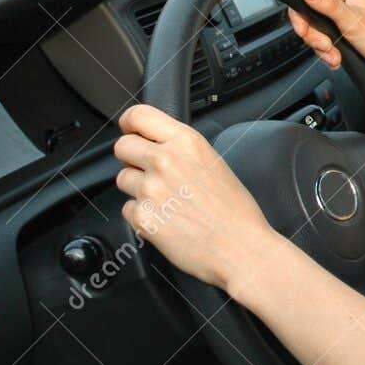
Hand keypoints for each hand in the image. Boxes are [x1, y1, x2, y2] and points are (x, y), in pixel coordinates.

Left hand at [112, 103, 280, 291]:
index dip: (130, 124)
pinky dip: (142, 216)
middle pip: (123, 146)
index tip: (131, 131)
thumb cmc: (236, 213)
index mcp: (187, 142)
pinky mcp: (142, 217)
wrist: (242, 248)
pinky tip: (166, 220)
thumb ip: (182, 150)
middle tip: (150, 173)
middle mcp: (166, 160)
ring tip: (166, 202)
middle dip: (132, 159)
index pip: (139, 115)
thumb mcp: (214, 163)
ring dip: (137, 189)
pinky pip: (127, 209)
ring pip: (122, 179)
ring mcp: (151, 189)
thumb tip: (158, 145)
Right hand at [288, 0, 364, 90]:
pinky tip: (338, 58)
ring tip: (335, 55)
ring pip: (318, 28)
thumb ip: (327, 4)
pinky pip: (328, 37)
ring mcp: (347, 12)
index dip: (303, 15)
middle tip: (326, 46)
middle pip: (310, 13)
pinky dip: (330, 51)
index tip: (308, 32)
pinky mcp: (349, 28)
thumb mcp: (352, 21)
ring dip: (323, 47)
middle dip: (315, 36)